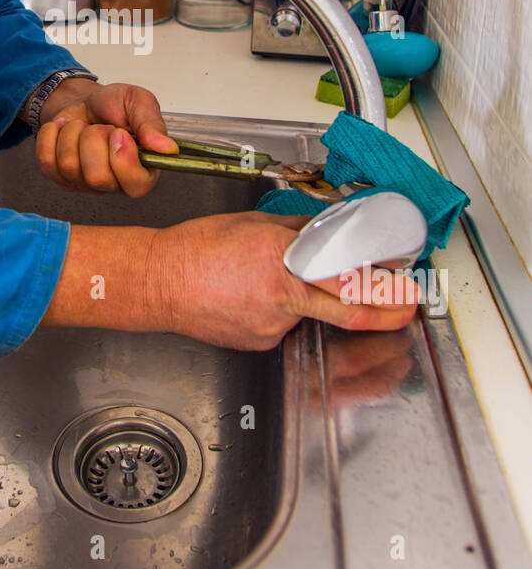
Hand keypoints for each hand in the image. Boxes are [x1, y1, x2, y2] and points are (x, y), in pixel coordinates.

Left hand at [34, 79, 177, 197]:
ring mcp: (85, 184)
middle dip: (94, 139)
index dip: (123, 159)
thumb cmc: (115, 105)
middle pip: (97, 177)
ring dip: (73, 134)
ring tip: (84, 126)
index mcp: (144, 170)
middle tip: (101, 126)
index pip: (136, 186)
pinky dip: (52, 135)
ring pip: (70, 167)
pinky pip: (46, 161)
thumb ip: (152, 124)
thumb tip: (166, 148)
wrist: (86, 100)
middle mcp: (116, 183)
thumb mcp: (139, 102)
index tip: (119, 133)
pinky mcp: (60, 177)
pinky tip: (64, 129)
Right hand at [148, 210, 420, 351]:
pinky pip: (286, 327)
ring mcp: (273, 325)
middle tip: (408, 306)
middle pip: (350, 312)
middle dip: (388, 312)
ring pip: (313, 317)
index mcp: (283, 257)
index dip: (383, 285)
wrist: (159, 283)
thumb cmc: (197, 249)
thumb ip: (299, 231)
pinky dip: (283, 313)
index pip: (348, 277)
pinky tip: (254, 298)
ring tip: (281, 287)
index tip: (405, 282)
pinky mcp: (261, 343)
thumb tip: (332, 230)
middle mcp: (282, 295)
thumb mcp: (255, 225)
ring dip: (317, 305)